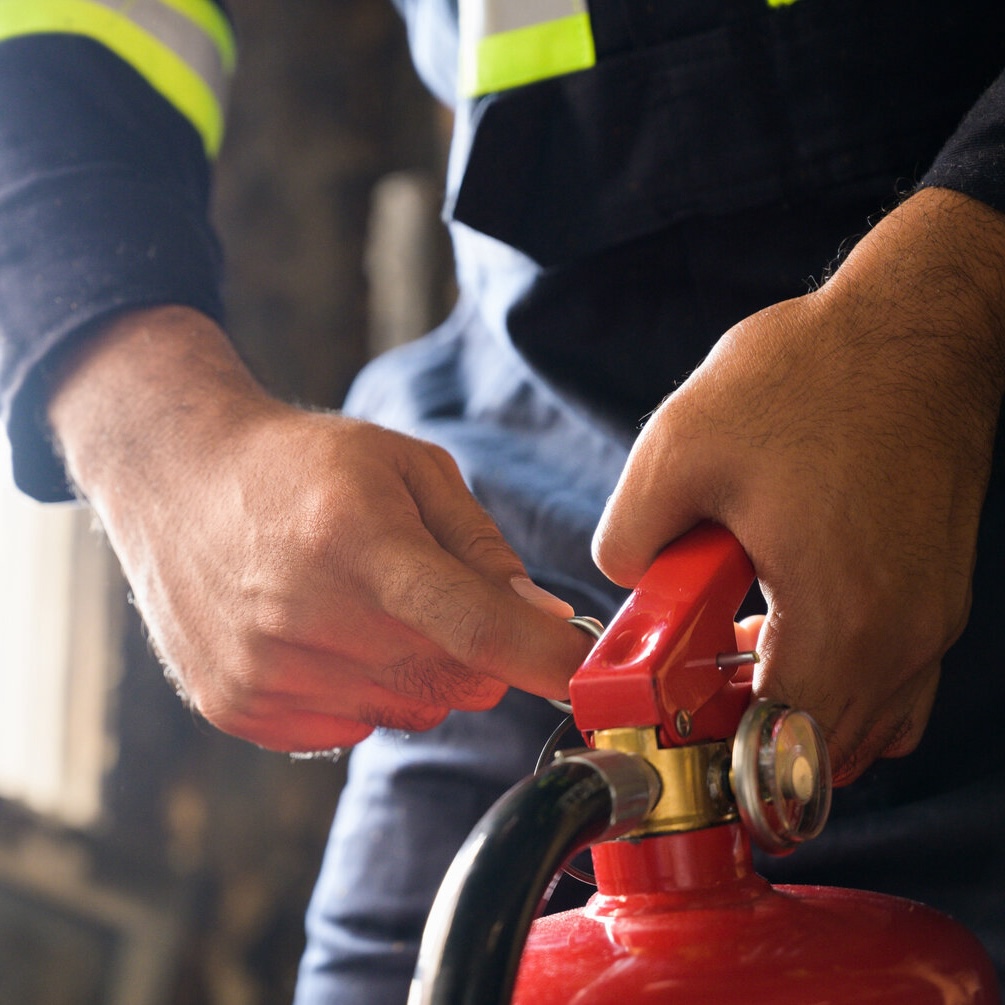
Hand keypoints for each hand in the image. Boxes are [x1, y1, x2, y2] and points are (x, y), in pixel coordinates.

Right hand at [48, 307, 591, 751]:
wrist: (177, 479)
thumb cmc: (304, 465)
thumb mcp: (406, 468)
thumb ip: (481, 545)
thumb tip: (544, 618)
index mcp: (359, 541)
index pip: (477, 627)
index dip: (544, 657)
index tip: (586, 672)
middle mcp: (308, 618)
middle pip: (455, 682)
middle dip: (477, 650)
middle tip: (439, 596)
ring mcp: (266, 673)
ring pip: (410, 712)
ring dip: (417, 671)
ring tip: (365, 604)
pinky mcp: (240, 708)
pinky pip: (353, 727)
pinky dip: (361, 692)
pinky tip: (323, 633)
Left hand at [593, 188, 1004, 782]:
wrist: (912, 328)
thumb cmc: (811, 378)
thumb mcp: (679, 448)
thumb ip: (631, 536)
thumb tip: (625, 582)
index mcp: (839, 615)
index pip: (785, 752)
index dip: (724, 767)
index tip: (684, 746)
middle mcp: (903, 635)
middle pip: (826, 751)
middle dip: (754, 737)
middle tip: (698, 688)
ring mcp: (932, 618)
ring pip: (865, 722)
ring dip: (796, 711)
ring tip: (736, 653)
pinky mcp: (938, 591)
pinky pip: (890, 677)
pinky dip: (836, 679)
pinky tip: (789, 622)